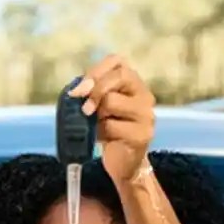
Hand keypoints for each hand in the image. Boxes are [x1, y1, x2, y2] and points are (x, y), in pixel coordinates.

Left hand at [68, 54, 155, 184]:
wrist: (123, 163)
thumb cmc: (108, 130)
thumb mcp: (97, 107)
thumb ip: (90, 93)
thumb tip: (77, 90)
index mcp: (133, 83)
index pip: (117, 61)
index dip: (96, 71)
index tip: (79, 88)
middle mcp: (144, 95)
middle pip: (120, 76)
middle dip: (95, 89)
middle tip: (83, 107)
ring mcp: (146, 115)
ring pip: (112, 101)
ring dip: (97, 115)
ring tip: (98, 126)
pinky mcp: (142, 135)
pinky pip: (112, 126)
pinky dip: (100, 133)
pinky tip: (104, 139)